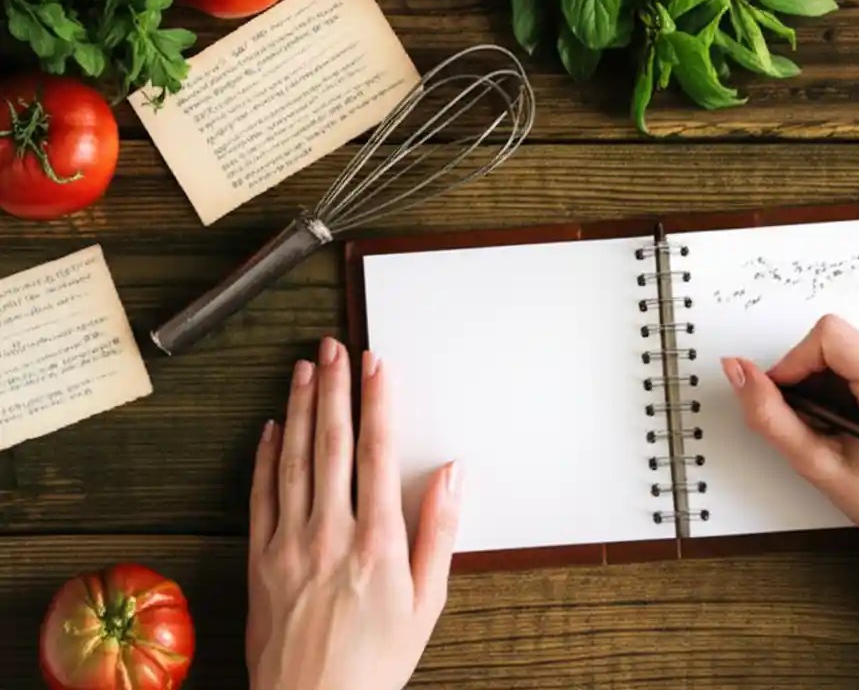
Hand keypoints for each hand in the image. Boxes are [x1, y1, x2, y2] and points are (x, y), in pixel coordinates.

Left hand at [246, 338, 460, 689]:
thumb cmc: (376, 660)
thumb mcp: (428, 602)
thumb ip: (440, 533)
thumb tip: (450, 475)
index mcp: (378, 542)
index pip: (377, 454)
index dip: (377, 403)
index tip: (377, 365)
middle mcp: (330, 534)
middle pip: (332, 445)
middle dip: (334, 390)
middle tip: (333, 348)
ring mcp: (290, 543)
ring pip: (294, 460)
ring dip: (301, 409)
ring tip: (304, 370)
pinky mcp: (261, 558)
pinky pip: (261, 495)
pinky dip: (265, 456)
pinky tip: (272, 427)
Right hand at [721, 315, 858, 567]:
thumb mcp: (824, 466)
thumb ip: (772, 417)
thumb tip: (739, 374)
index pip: (827, 335)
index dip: (792, 363)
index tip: (782, 400)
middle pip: (839, 342)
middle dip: (811, 379)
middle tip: (810, 427)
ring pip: (854, 354)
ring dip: (830, 386)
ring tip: (835, 434)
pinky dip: (852, 391)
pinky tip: (855, 429)